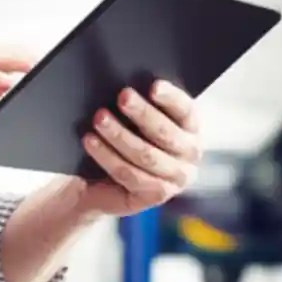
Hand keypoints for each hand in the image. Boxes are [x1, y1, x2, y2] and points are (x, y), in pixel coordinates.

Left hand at [74, 80, 202, 217]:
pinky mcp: (155, 195)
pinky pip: (128, 174)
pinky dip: (107, 156)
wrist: (106, 180)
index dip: (170, 98)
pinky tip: (90, 141)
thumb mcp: (136, 118)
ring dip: (120, 135)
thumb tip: (128, 87)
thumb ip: (140, 103)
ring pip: (145, 155)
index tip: (153, 86)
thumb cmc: (126, 136)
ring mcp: (175, 179)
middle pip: (165, 133)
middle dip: (143, 113)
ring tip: (99, 119)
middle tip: (122, 96)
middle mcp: (190, 154)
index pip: (185, 110)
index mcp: (191, 128)